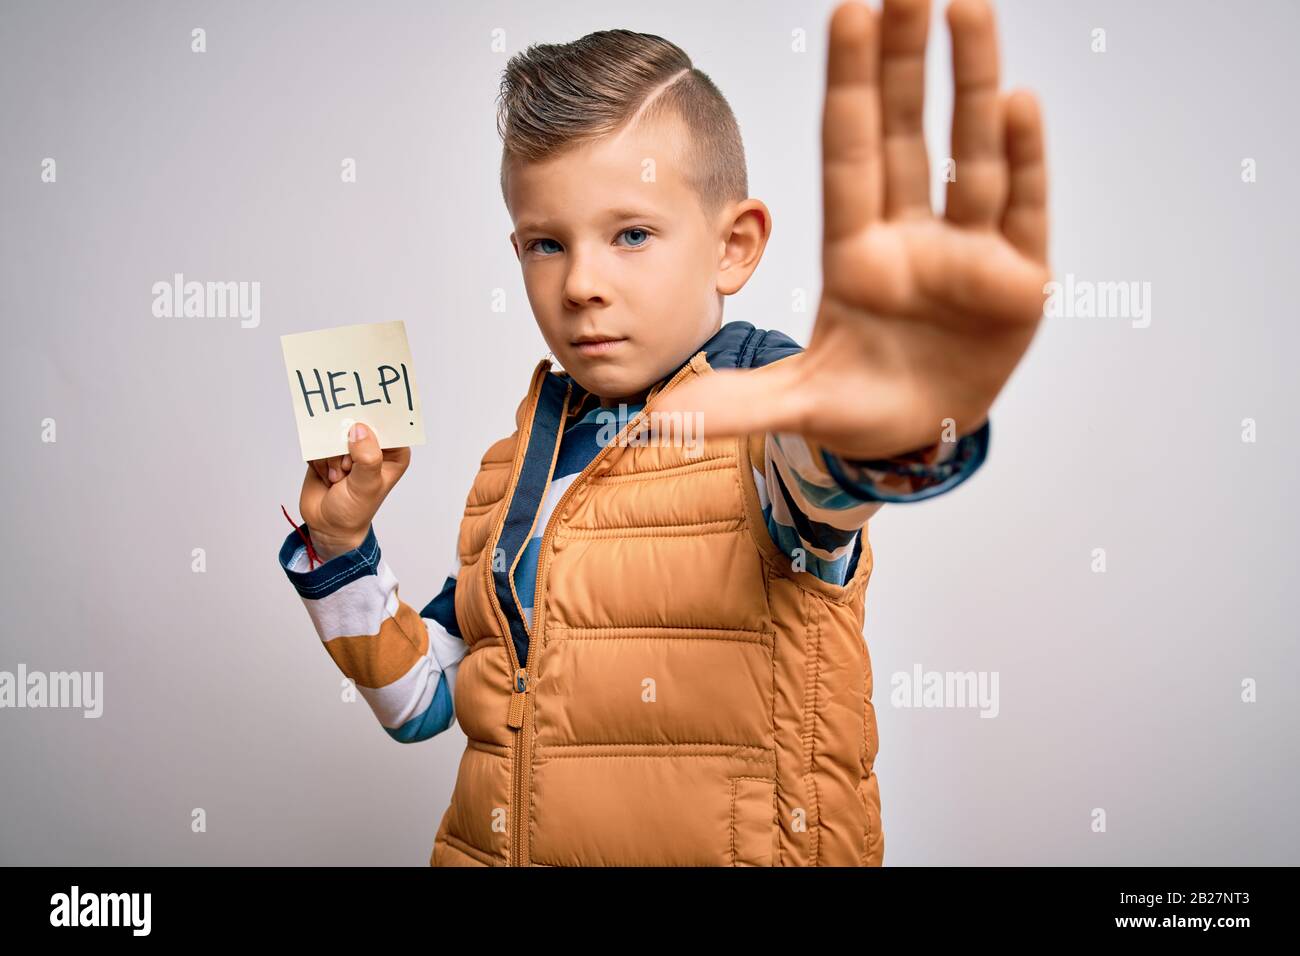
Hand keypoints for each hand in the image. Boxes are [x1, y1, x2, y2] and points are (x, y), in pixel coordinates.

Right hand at [299, 422, 409, 559]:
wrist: (328, 526)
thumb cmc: (354, 509)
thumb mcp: (366, 485)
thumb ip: (367, 457)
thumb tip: (359, 429)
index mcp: (394, 453)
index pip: (390, 425)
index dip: (376, 421)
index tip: (361, 426)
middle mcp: (374, 447)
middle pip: (358, 423)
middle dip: (347, 446)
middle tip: (348, 467)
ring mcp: (350, 448)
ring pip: (335, 434)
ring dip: (332, 457)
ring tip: (338, 479)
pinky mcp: (329, 451)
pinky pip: (319, 442)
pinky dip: (320, 460)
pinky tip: (328, 477)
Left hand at [654, 0, 1049, 460]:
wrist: (919, 436)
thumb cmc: (859, 403)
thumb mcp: (797, 402)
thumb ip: (736, 402)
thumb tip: (654, 415)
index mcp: (854, 255)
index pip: (848, 156)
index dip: (849, 89)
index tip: (847, 13)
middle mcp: (909, 238)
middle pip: (905, 136)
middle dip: (904, 62)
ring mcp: (967, 254)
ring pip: (969, 155)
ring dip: (971, 83)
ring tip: (968, 7)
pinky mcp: (1018, 279)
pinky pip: (1021, 209)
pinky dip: (1023, 161)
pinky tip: (1017, 104)